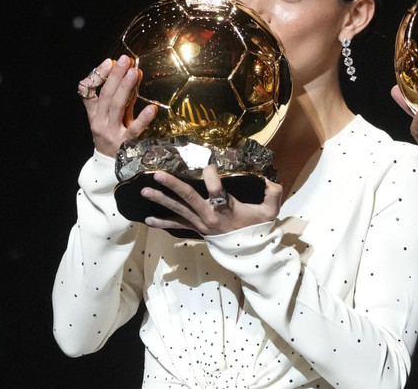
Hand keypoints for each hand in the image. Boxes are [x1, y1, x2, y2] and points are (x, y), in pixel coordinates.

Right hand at [80, 56, 155, 156]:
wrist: (109, 169)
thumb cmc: (111, 137)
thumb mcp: (109, 118)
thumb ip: (119, 97)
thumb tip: (132, 72)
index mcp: (94, 114)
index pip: (88, 92)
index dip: (98, 76)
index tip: (109, 61)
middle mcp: (100, 122)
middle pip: (106, 96)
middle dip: (115, 76)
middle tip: (125, 60)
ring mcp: (111, 133)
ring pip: (116, 107)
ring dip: (125, 89)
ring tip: (134, 72)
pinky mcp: (125, 144)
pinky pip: (134, 130)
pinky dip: (143, 119)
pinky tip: (152, 109)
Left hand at [141, 164, 281, 235]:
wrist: (248, 253)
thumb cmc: (257, 228)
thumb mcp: (270, 211)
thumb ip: (273, 192)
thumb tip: (270, 179)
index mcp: (226, 208)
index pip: (216, 190)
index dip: (211, 175)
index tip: (208, 164)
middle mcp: (209, 215)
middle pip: (188, 197)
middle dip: (172, 185)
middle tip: (157, 175)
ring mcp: (200, 223)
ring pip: (178, 209)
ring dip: (160, 200)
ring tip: (144, 191)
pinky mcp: (195, 228)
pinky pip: (176, 225)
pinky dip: (161, 222)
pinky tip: (147, 219)